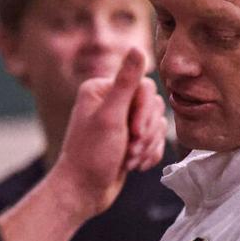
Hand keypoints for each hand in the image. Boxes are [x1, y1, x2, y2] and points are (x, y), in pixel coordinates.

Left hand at [52, 48, 164, 219]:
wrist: (83, 193)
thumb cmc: (91, 156)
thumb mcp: (110, 117)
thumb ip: (127, 82)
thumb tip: (138, 47)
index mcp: (102, 89)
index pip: (144, 87)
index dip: (144, 111)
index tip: (133, 132)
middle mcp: (111, 102)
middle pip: (153, 106)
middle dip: (146, 133)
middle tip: (131, 150)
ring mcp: (121, 122)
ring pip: (156, 125)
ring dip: (147, 146)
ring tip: (130, 161)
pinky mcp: (130, 140)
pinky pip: (154, 140)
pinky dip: (149, 155)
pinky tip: (135, 166)